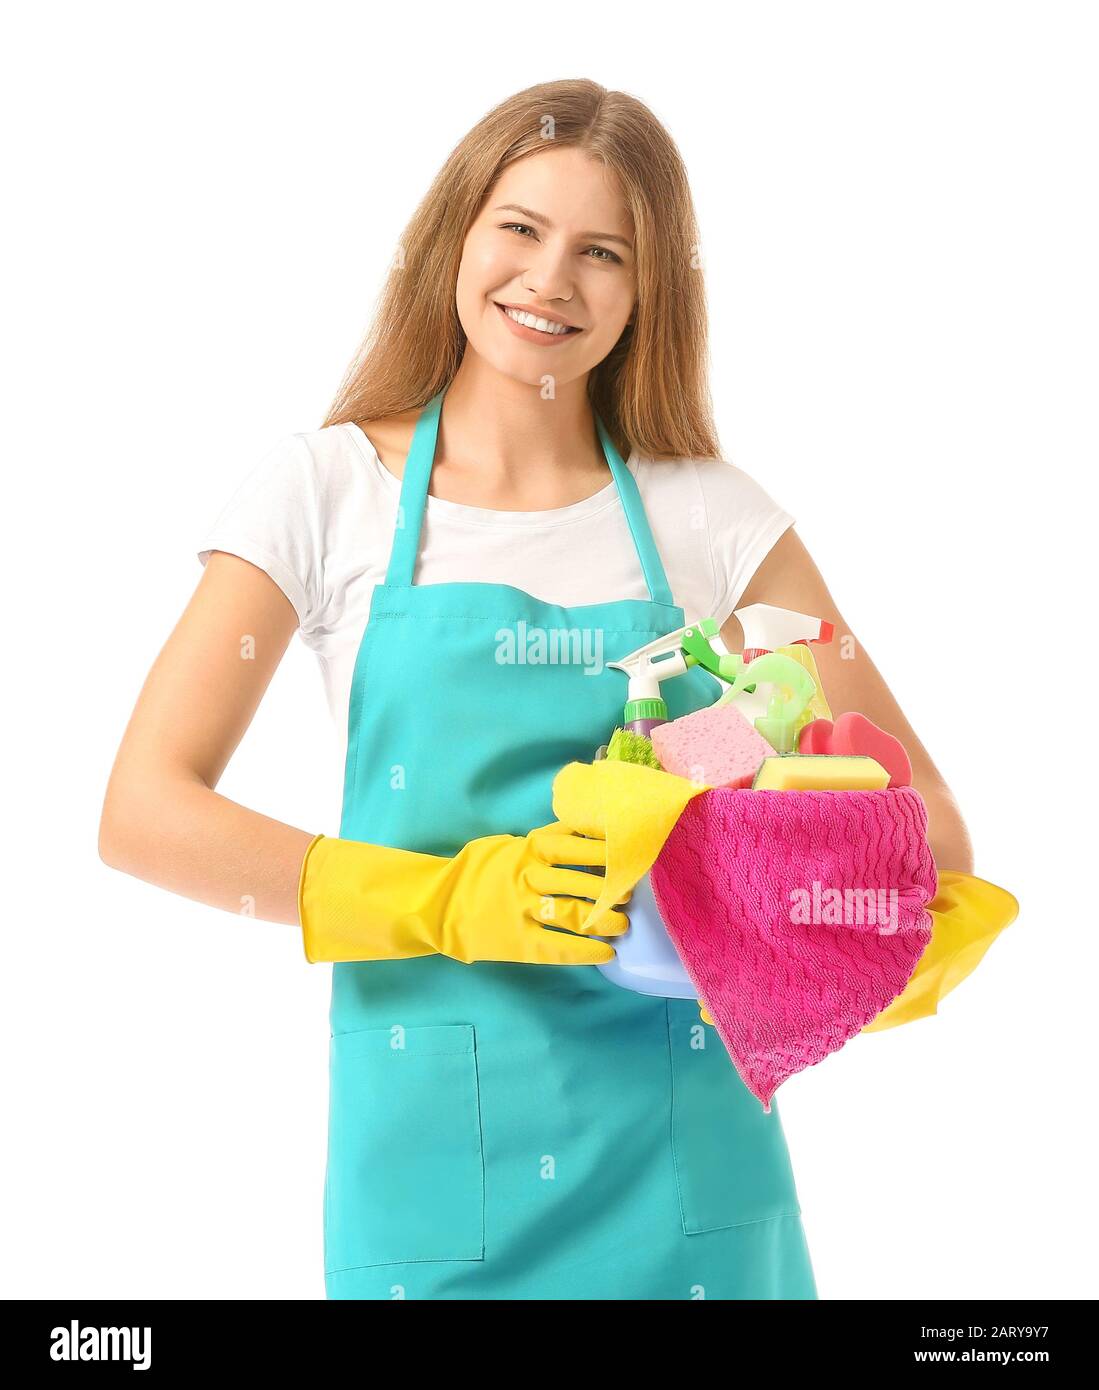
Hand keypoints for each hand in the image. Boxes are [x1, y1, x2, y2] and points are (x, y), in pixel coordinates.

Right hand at [298, 820, 629, 965]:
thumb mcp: (506, 845)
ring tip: (624, 923)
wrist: (436, 905)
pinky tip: (606, 953)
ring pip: (573, 914)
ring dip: (604, 919)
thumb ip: (541, 841)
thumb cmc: (476, 871)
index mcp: (526, 849)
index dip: (603, 850)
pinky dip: (585, 951)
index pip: (572, 844)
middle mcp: (527, 877)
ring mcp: (522, 912)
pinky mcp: (518, 943)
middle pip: (578, 881)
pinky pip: (557, 948)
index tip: (628, 853)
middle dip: (610, 887)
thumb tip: (585, 832)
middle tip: (632, 891)